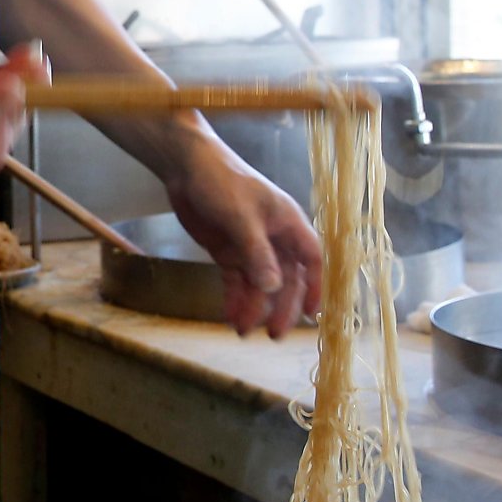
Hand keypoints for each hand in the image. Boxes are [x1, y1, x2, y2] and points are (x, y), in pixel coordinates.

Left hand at [163, 131, 321, 338]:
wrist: (186, 167)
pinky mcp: (227, 251)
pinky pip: (236, 280)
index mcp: (288, 224)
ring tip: (244, 331)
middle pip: (285, 279)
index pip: (312, 260)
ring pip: (259, 284)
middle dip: (280, 306)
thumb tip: (273, 289)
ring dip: (254, 307)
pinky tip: (231, 316)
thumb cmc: (222, 181)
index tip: (311, 315)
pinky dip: (235, 298)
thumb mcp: (241, 217)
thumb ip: (257, 253)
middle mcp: (273, 238)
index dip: (315, 287)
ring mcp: (249, 246)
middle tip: (273, 334)